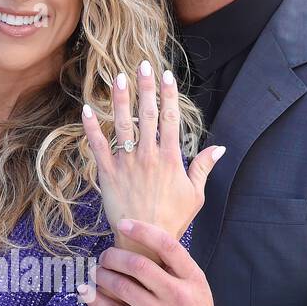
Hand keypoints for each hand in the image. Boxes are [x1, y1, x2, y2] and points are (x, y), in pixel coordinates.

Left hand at [79, 219, 218, 305]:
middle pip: (138, 265)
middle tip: (105, 256)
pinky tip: (87, 293)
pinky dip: (96, 300)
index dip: (142, 231)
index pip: (167, 246)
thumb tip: (143, 243)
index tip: (123, 224)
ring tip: (96, 272)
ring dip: (102, 276)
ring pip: (122, 287)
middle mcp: (177, 294)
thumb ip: (176, 268)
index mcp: (192, 277)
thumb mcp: (196, 287)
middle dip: (114, 257)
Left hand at [81, 59, 223, 248]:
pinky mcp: (108, 175)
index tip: (167, 75)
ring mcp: (126, 164)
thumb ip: (203, 168)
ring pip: (122, 126)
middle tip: (143, 64)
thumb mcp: (195, 195)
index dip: (168, 96)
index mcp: (171, 159)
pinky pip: (98, 147)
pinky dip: (91, 128)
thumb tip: (220, 148)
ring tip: (118, 77)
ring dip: (120, 100)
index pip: (170, 119)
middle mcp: (148, 157)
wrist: (144, 241)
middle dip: (145, 88)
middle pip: (147, 115)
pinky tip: (86, 110)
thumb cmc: (172, 220)